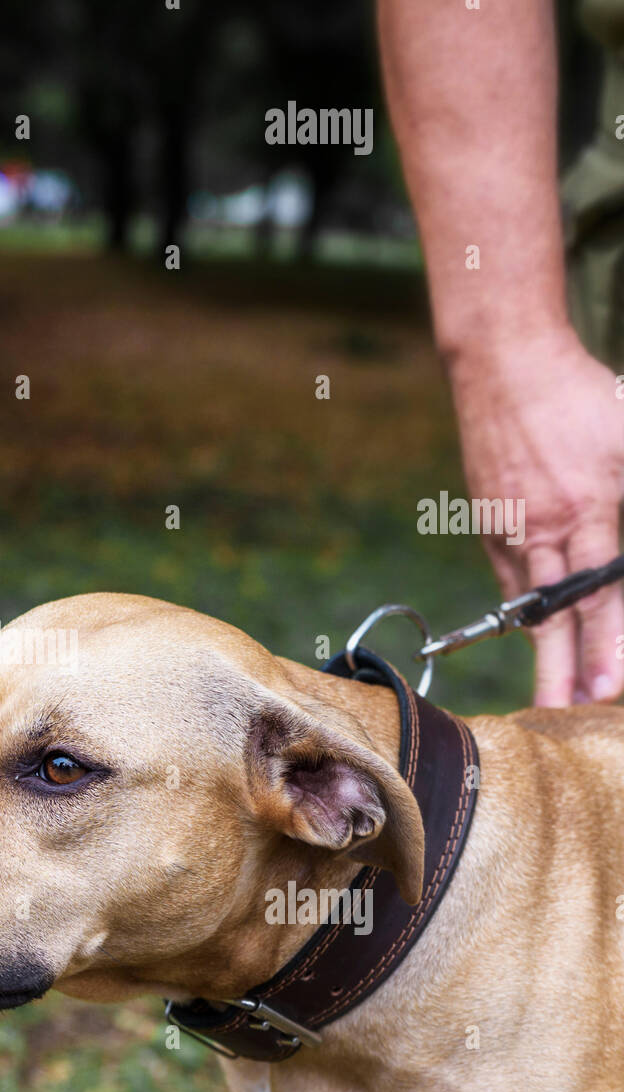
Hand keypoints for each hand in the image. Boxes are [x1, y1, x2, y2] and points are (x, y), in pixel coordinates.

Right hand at [448, 328, 623, 705]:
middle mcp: (545, 528)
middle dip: (566, 670)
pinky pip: (513, 582)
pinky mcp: (493, 526)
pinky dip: (526, 618)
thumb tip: (623, 556)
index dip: (607, 640)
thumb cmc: (580, 394)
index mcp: (588, 505)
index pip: (602, 590)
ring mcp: (512, 530)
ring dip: (543, 657)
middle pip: (558, 614)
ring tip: (551, 700)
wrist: (502, 365)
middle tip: (569, 715)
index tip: (609, 685)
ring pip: (530, 607)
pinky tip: (538, 643)